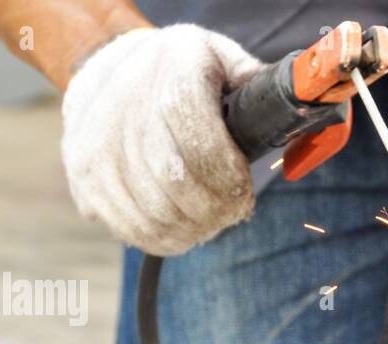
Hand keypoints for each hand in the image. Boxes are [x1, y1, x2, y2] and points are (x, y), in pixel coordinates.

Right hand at [60, 24, 262, 255]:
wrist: (104, 67)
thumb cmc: (179, 70)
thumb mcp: (223, 60)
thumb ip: (262, 89)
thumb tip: (303, 118)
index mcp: (171, 70)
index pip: (200, 140)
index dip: (228, 177)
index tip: (245, 193)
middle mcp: (125, 106)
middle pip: (177, 182)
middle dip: (216, 209)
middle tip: (233, 213)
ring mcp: (97, 146)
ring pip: (154, 213)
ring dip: (193, 228)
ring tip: (210, 221)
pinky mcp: (84, 179)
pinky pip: (129, 228)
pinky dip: (163, 239)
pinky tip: (182, 229)